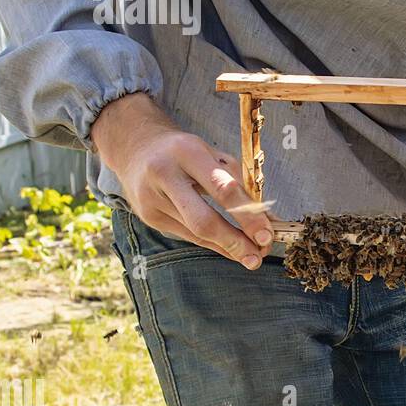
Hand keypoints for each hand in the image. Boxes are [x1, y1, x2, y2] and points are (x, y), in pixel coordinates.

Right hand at [92, 93, 272, 268]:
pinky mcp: (148, 217)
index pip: (223, 190)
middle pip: (204, 220)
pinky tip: (230, 249)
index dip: (248, 217)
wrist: (136, 148)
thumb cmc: (185, 152)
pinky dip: (212, 244)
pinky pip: (187, 236)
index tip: (267, 236)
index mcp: (188, 152)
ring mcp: (152, 199)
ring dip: (227, 248)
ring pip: (196, 233)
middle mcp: (165, 175)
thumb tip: (269, 221)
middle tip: (258, 257)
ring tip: (250, 256)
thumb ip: (242, 185)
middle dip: (235, 242)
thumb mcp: (214, 156)